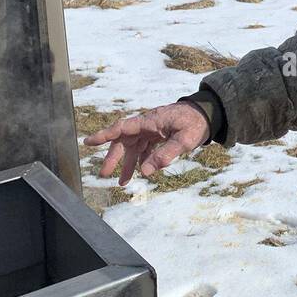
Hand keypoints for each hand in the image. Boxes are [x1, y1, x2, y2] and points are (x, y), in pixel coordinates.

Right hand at [83, 102, 210, 185]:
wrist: (208, 115)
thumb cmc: (196, 124)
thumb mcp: (184, 140)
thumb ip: (165, 155)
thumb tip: (145, 171)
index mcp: (149, 122)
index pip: (121, 128)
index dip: (104, 135)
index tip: (88, 142)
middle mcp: (147, 125)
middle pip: (124, 141)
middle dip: (113, 157)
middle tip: (104, 174)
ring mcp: (152, 130)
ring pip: (134, 147)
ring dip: (128, 164)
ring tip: (122, 182)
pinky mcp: (159, 135)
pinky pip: (145, 148)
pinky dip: (141, 160)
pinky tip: (140, 171)